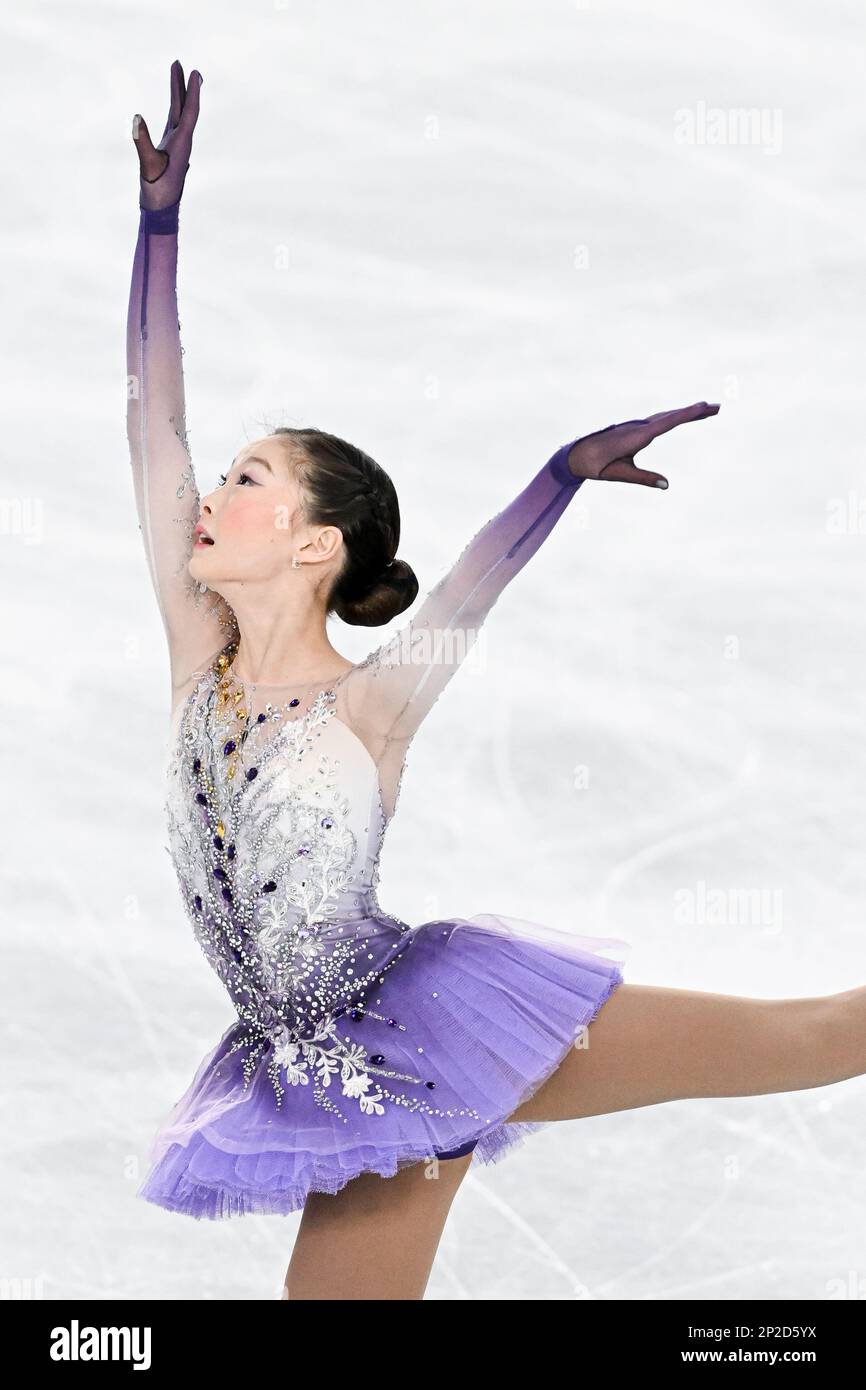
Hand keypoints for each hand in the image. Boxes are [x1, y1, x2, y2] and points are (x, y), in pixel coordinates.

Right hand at [132, 59, 202, 210]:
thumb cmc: (157, 190)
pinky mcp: (170, 148)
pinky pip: (174, 121)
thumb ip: (142, 142)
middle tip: (183, 64)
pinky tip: (175, 102)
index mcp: (182, 143)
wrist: (161, 209)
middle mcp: (183, 141)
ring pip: (179, 112)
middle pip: (186, 107)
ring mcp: (177, 144)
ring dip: (179, 92)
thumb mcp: (148, 165)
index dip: (193, 92)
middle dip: (185, 85)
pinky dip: (175, 106)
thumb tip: (136, 117)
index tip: (195, 73)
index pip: (190, 112)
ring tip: (176, 72)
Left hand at [566, 401, 720, 487]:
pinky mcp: (634, 429)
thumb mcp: (618, 474)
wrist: (574, 455)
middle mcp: (638, 427)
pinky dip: (674, 416)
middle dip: (695, 411)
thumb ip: (642, 478)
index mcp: (636, 436)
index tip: (703, 406)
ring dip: (687, 412)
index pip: (666, 423)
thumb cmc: (595, 466)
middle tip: (718, 407)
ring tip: (708, 410)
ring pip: (666, 416)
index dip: (686, 414)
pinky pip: (659, 420)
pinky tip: (682, 416)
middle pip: (671, 416)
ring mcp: (636, 426)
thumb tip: (666, 484)